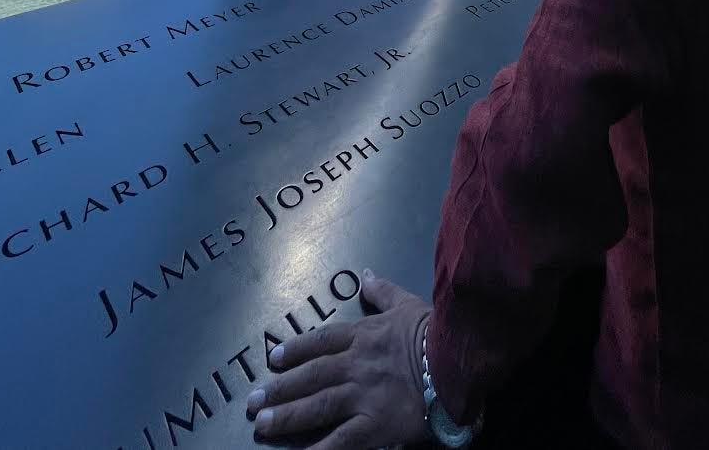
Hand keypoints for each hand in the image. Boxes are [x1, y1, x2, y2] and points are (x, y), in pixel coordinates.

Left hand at [247, 270, 430, 446]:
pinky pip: (341, 441)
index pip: (320, 342)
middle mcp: (355, 364)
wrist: (456, 361)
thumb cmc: (433, 332)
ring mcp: (362, 395)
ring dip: (287, 416)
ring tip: (262, 425)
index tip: (272, 359)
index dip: (294, 350)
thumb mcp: (406, 303)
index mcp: (362, 335)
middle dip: (279, 389)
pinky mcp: (374, 425)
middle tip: (252, 402)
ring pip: (317, 406)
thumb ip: (383, 292)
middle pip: (310, 376)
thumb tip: (366, 276)